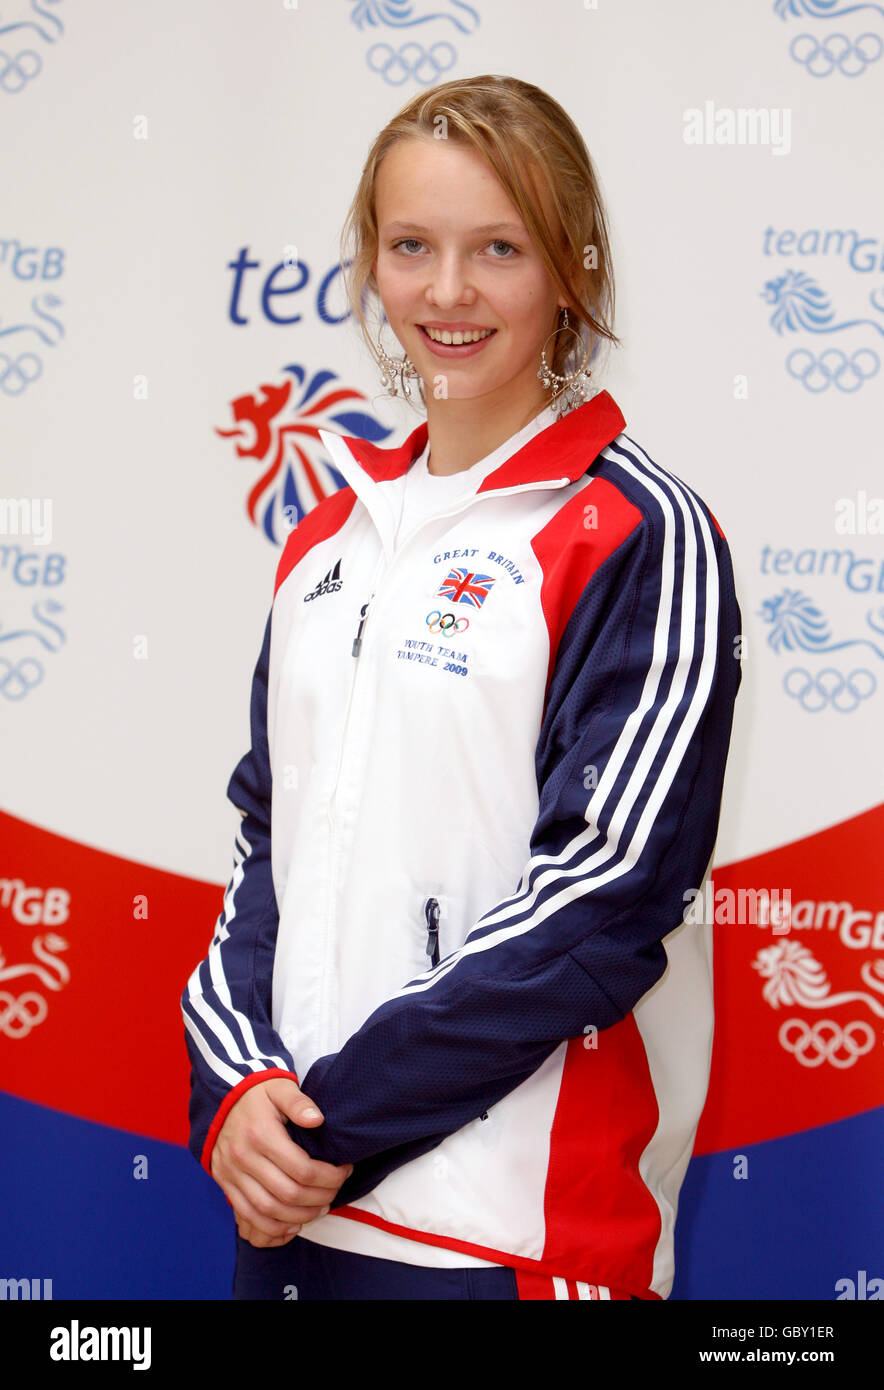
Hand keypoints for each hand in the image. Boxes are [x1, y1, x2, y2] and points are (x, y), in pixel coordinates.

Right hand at [210, 1077, 352, 1248]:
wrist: (221, 1101)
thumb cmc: (257, 1095)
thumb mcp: (279, 1087)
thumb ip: (299, 1102)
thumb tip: (317, 1120)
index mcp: (262, 1134)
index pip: (303, 1169)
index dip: (330, 1177)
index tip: (344, 1171)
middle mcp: (244, 1158)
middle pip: (289, 1194)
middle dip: (319, 1198)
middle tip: (335, 1192)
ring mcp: (232, 1174)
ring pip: (269, 1210)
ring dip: (299, 1216)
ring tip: (319, 1209)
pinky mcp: (225, 1184)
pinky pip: (248, 1216)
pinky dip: (272, 1227)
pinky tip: (292, 1223)